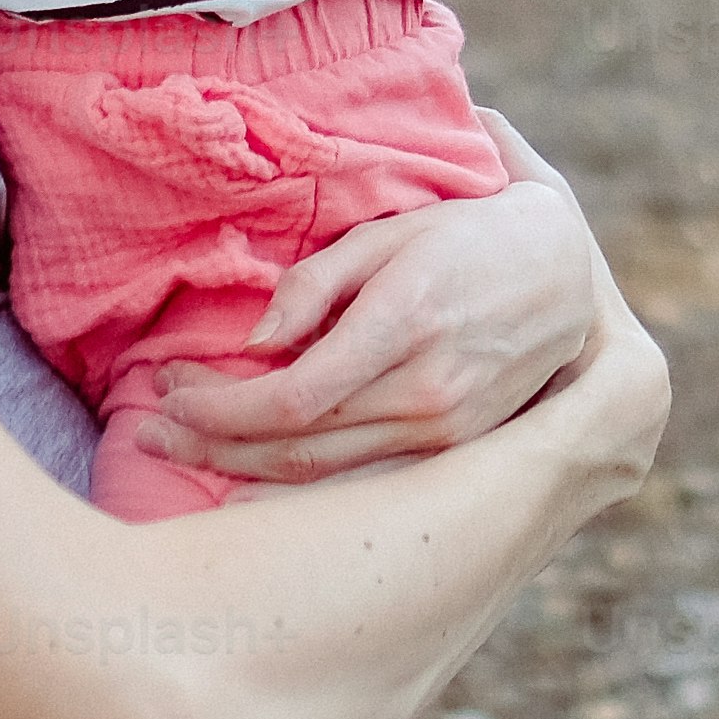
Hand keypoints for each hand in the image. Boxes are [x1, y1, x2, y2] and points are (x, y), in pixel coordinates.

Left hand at [134, 116, 614, 483]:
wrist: (566, 272)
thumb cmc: (468, 234)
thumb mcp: (391, 231)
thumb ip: (317, 282)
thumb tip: (255, 343)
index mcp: (404, 324)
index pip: (291, 398)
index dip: (220, 407)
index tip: (169, 392)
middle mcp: (429, 391)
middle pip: (299, 446)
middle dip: (213, 444)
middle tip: (151, 431)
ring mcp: (449, 432)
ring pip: (328, 474)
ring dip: (244, 469)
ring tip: (183, 450)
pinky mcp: (458, 451)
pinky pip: (364, 482)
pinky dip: (301, 487)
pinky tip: (248, 481)